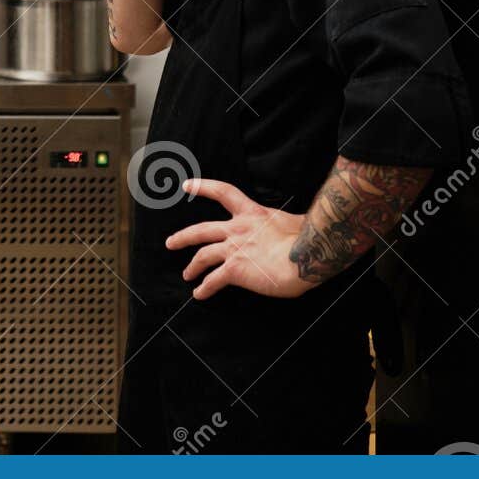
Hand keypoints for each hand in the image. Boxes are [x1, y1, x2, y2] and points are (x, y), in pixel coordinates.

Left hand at [164, 178, 316, 299]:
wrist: (307, 255)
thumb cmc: (307, 239)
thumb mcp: (294, 221)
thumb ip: (284, 224)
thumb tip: (295, 227)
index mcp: (253, 214)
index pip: (223, 192)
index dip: (203, 186)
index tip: (187, 185)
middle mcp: (238, 229)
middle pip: (201, 230)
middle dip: (183, 237)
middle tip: (171, 242)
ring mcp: (233, 249)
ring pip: (202, 256)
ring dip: (192, 266)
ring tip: (187, 274)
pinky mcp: (234, 269)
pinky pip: (213, 280)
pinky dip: (204, 288)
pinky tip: (200, 294)